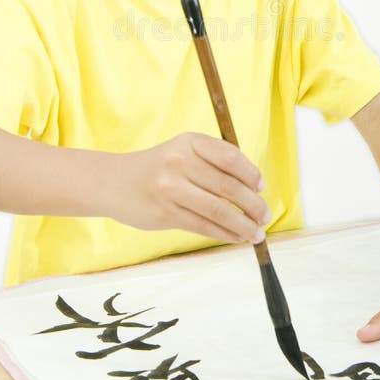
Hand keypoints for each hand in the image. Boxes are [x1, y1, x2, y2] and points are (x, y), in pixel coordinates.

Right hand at [107, 132, 269, 244]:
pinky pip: (203, 226)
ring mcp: (171, 188)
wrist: (114, 182)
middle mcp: (180, 162)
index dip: (250, 174)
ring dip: (243, 224)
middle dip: (252, 204)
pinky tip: (236, 237)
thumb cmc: (158, 168)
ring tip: (256, 233)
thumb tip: (253, 188)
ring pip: (218, 210)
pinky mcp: (165, 213)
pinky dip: (225, 233)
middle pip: (228, 186)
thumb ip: (212, 162)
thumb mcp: (182, 151)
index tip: (261, 187)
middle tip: (265, 216)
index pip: (230, 157)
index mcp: (189, 142)